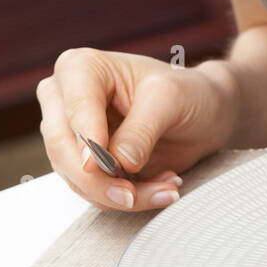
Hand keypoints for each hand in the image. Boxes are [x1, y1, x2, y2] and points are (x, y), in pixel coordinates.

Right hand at [36, 48, 235, 210]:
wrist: (203, 113)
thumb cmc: (186, 92)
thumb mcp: (171, 99)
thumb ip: (142, 129)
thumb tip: (120, 162)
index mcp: (80, 68)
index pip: (75, 108)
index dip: (88, 139)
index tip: (110, 165)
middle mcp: (65, 100)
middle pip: (63, 149)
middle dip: (101, 181)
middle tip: (135, 196)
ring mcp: (70, 134)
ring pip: (77, 178)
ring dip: (121, 195)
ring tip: (168, 188)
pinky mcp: (83, 164)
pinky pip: (94, 192)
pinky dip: (129, 199)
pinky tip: (161, 188)